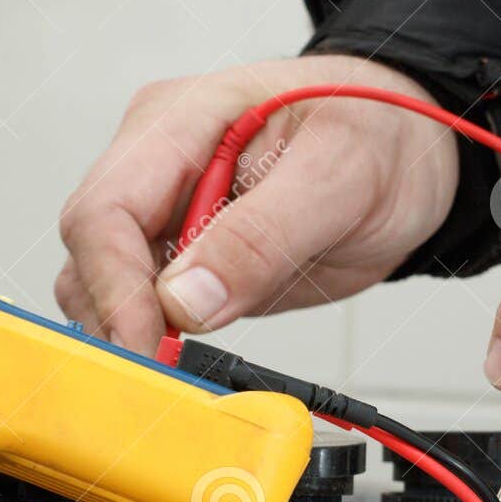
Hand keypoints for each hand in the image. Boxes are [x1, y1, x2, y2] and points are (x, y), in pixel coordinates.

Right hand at [56, 54, 456, 353]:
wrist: (410, 150)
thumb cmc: (381, 133)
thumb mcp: (341, 175)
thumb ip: (264, 235)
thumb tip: (185, 301)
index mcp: (181, 120)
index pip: (106, 209)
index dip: (115, 288)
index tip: (149, 345)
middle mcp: (157, 164)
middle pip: (90, 254)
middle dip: (116, 320)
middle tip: (163, 380)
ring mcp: (166, 211)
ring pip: (102, 286)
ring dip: (131, 336)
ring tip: (179, 377)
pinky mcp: (185, 256)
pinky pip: (144, 305)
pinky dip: (156, 342)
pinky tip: (186, 364)